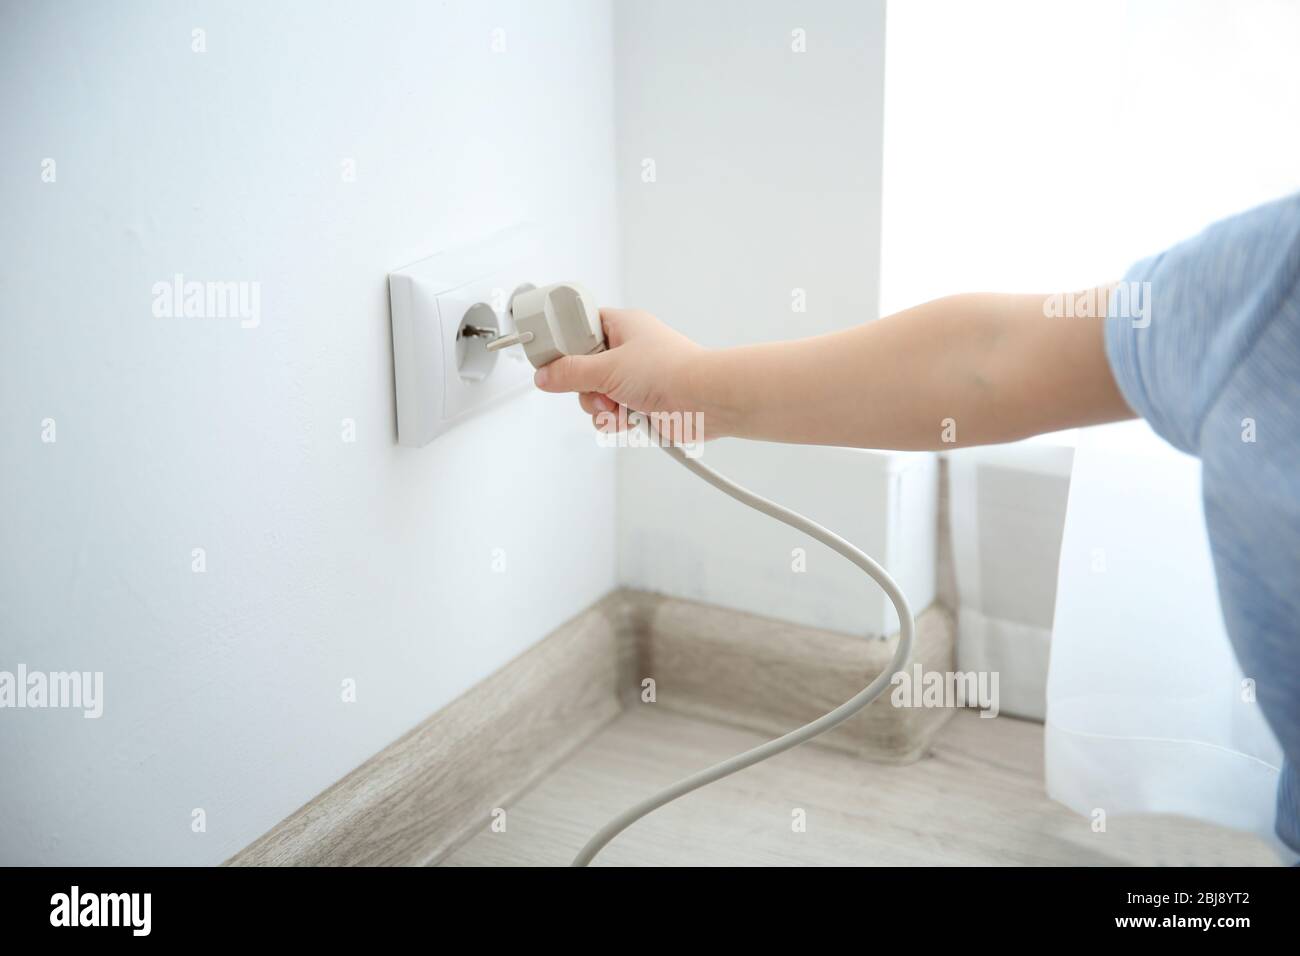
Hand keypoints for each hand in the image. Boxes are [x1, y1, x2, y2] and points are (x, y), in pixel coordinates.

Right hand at [533, 308, 723, 438]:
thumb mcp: (608, 367)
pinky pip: (612, 415)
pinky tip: (629, 418)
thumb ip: (570, 372)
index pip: (581, 328)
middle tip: (596, 387)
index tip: (554, 359)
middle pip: (583, 369)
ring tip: (617, 405)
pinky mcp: (642, 404)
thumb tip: (545, 375)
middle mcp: (629, 350)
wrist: (705, 401)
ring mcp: (635, 378)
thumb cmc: (670, 371)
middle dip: (585, 387)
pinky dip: (616, 421)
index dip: (566, 344)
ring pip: (596, 396)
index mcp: (622, 325)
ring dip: (601, 408)